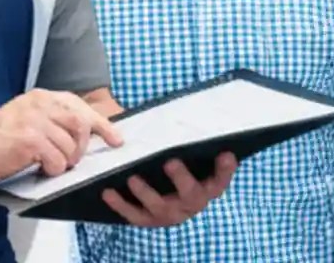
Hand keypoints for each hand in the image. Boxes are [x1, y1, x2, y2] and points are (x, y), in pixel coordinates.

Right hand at [0, 89, 123, 181]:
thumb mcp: (24, 118)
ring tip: (50, 166)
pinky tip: (39, 169)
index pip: (80, 106)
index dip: (102, 123)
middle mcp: (39, 103)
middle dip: (83, 147)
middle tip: (72, 160)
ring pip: (71, 146)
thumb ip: (50, 121)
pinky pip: (57, 160)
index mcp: (40, 97)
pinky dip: (53, 170)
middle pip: (82, 124)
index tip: (116, 138)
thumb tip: (80, 136)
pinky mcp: (29, 139)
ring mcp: (34, 120)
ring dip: (65, 162)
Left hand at [102, 152, 236, 226]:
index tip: (226, 154)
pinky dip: (120, 204)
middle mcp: (192, 204)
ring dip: (146, 193)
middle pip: (191, 194)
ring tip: (132, 179)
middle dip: (181, 179)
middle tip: (170, 162)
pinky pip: (134, 215)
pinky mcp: (150, 221)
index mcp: (208, 188)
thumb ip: (194, 145)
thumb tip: (194, 112)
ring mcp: (171, 215)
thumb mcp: (193, 159)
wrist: (171, 201)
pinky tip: (108, 191)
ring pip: (160, 207)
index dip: (225, 169)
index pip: (221, 179)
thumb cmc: (184, 170)